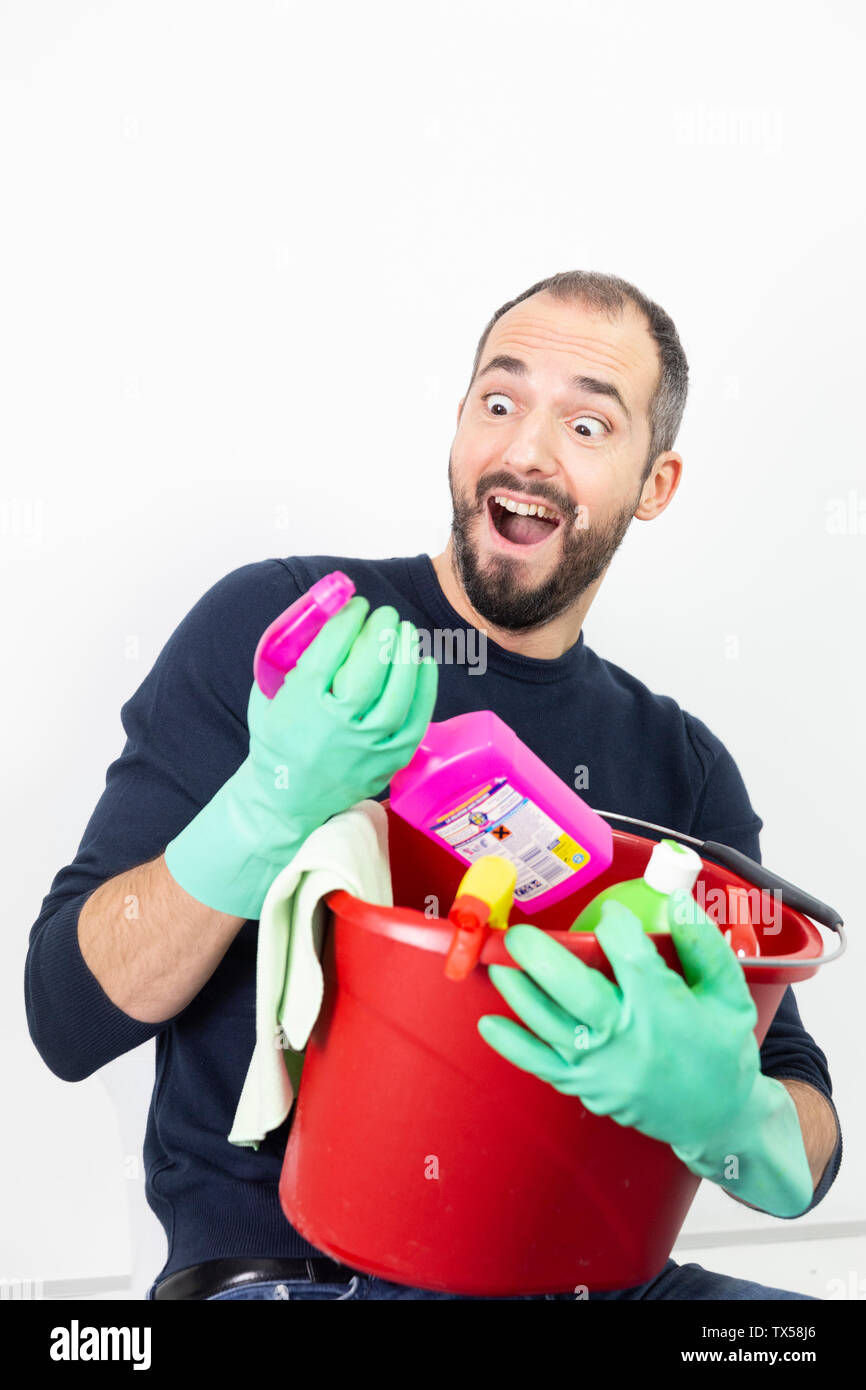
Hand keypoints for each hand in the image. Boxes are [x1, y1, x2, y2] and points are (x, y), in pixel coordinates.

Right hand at [165, 595, 437, 917]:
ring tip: (407, 633)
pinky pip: (414, 721)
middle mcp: (334, 728)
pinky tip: (423, 663)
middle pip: (367, 672)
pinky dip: (423, 689)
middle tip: (386, 614)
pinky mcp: (386, 762)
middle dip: (381, 635)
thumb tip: (326, 614)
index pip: (328, 653)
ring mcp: (364, 749)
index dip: (347, 622)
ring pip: (396, 697)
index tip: (356, 605)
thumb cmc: (278, 741)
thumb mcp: (269, 696)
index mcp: (299, 707)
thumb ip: (293, 658)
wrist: (287, 799)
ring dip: (405, 658)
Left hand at [478, 894, 813, 1214]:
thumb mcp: (730, 995)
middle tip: (520, 934)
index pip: (630, 956)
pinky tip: (489, 1022)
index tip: (612, 915)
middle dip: (540, 956)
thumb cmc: (723, 1051)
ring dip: (518, 990)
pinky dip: (511, 1044)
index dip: (616, 926)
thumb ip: (705, 946)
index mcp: (666, 1011)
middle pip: (574, 991)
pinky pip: (539, 1064)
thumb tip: (677, 901)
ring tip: (500, 962)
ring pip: (548, 1024)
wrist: (716, 1118)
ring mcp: (601, 1067)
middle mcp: (627, 1039)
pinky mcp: (585, 1087)